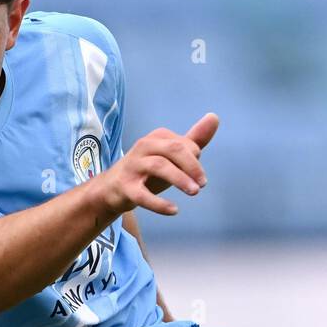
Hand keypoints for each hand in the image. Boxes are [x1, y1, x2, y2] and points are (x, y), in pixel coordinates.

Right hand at [96, 113, 218, 216]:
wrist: (112, 189)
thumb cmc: (148, 171)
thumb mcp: (172, 156)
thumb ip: (194, 140)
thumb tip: (214, 117)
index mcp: (157, 137)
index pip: (183, 144)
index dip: (194, 161)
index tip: (198, 176)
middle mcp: (144, 146)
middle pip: (173, 149)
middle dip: (192, 166)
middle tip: (202, 184)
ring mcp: (133, 166)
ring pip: (159, 167)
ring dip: (180, 180)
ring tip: (194, 192)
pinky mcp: (125, 187)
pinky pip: (142, 195)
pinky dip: (159, 203)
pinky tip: (174, 210)